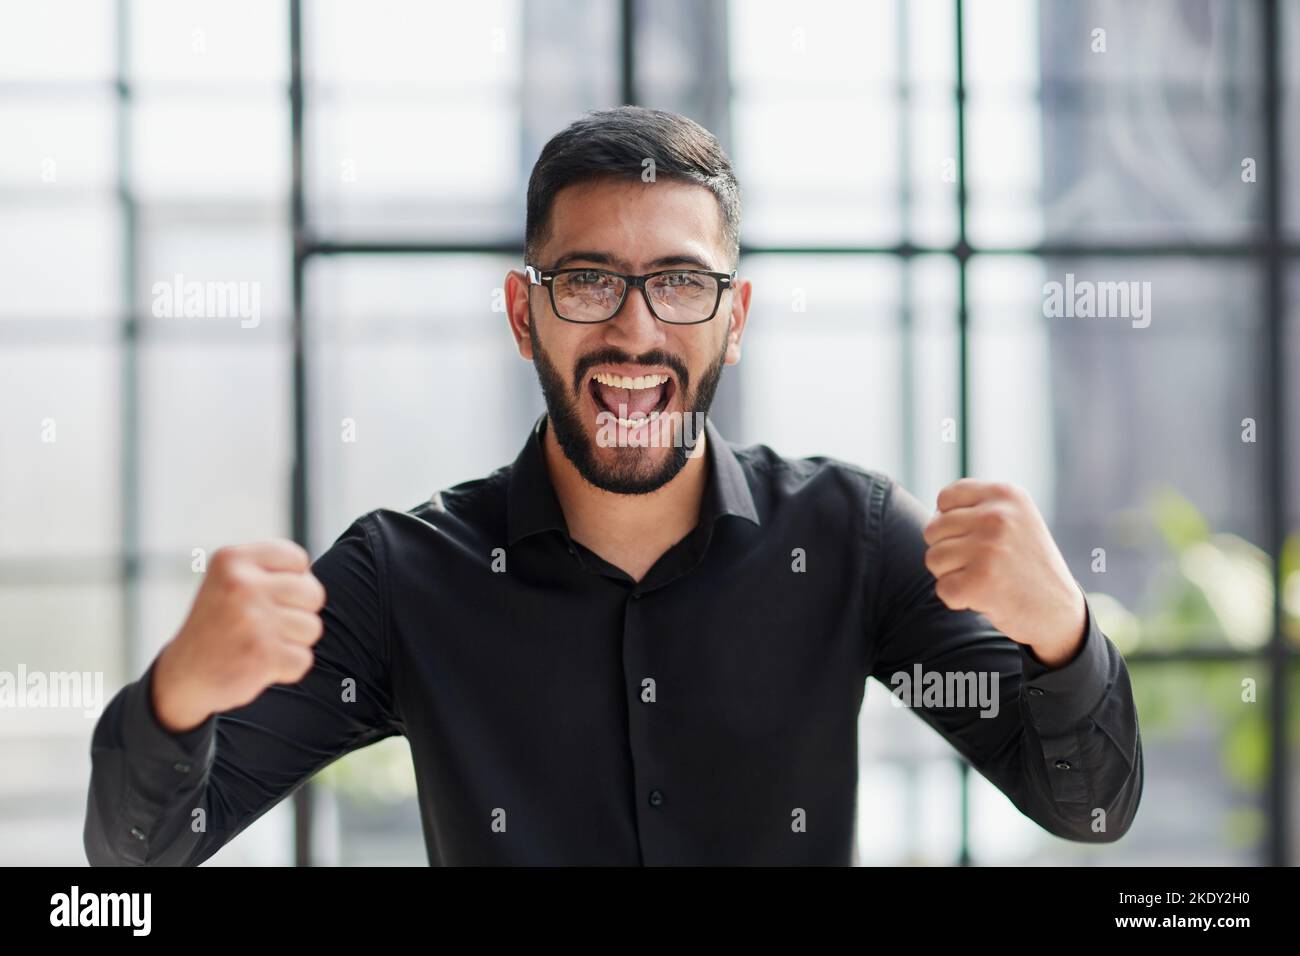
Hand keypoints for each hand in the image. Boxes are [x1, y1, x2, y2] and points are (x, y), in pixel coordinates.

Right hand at [152, 540, 326, 732]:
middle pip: (313, 594)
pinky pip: (303, 659)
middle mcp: (241, 585)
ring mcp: (252, 620)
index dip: (292, 581)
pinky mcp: (262, 655)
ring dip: (293, 642)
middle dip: (298, 613)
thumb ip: (271, 570)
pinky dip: (287, 668)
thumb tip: (312, 576)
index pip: (297, 559)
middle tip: (265, 624)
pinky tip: (259, 663)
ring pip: (312, 627)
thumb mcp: (232, 580)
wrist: (183, 675)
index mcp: (233, 559)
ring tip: (261, 643)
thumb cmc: (220, 623)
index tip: (265, 596)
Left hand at [922, 479, 1086, 668]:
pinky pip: (942, 589)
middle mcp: (998, 516)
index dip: (949, 523)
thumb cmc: (1025, 563)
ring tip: (984, 578)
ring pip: (933, 558)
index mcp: (1005, 494)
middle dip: (950, 552)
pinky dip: (958, 599)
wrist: (1060, 610)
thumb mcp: (1014, 519)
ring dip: (951, 575)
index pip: (945, 499)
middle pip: (933, 530)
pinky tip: (986, 597)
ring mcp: (989, 548)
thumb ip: (976, 508)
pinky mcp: (981, 581)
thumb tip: (933, 516)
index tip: (975, 539)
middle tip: (983, 564)